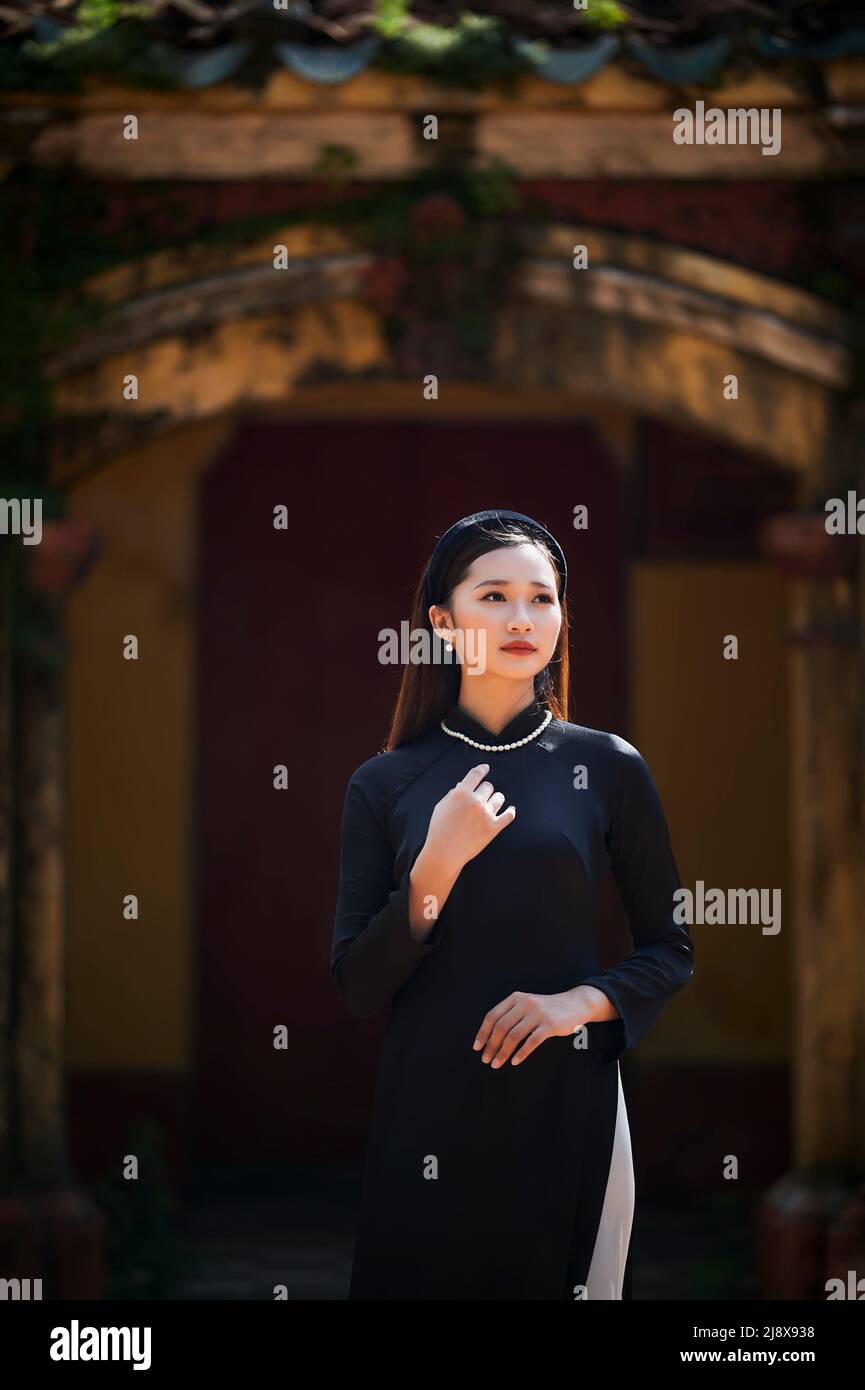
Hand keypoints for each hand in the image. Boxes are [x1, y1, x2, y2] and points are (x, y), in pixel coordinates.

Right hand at [422, 762, 515, 876]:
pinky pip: (509, 815)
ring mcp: (486, 814)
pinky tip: (510, 810)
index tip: (486, 768)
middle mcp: (475, 801)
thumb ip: (453, 794)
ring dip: (495, 799)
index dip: (482, 769)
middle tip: (480, 798)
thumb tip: (462, 785)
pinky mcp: (494, 828)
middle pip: (488, 786)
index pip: (475, 774)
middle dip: (485, 790)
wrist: (444, 853)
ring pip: (499, 797)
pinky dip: (510, 811)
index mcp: (461, 793)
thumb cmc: (439, 830)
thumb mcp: (441, 807)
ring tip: (491, 805)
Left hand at [473, 989, 589, 1067]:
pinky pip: (531, 1041)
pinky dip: (521, 1053)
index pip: (492, 1016)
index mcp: (516, 998)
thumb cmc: (547, 1009)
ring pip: (514, 1036)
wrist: (575, 1004)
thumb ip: (510, 1015)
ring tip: (497, 1064)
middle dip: (491, 1046)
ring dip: (503, 1052)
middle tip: (486, 1060)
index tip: (477, 1048)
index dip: (483, 1033)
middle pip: (501, 1027)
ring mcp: (538, 1013)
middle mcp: (525, 1003)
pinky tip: (515, 1061)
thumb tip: (490, 1037)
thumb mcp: (526, 1004)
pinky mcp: (550, 1025)